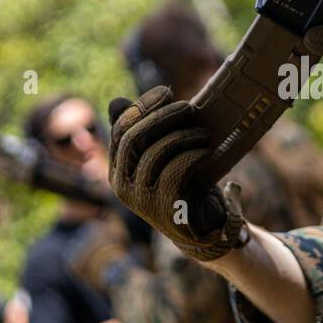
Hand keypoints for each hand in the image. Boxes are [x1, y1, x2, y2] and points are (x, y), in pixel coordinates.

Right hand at [107, 87, 249, 261]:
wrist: (204, 230)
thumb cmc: (184, 187)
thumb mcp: (162, 157)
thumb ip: (143, 133)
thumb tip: (117, 100)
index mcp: (118, 170)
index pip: (121, 130)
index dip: (142, 107)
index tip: (166, 91)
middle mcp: (122, 186)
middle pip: (132, 139)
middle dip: (162, 116)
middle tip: (188, 106)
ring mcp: (140, 200)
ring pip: (154, 154)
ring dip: (182, 136)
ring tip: (203, 132)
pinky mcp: (163, 209)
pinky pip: (174, 172)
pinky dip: (191, 156)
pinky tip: (205, 151)